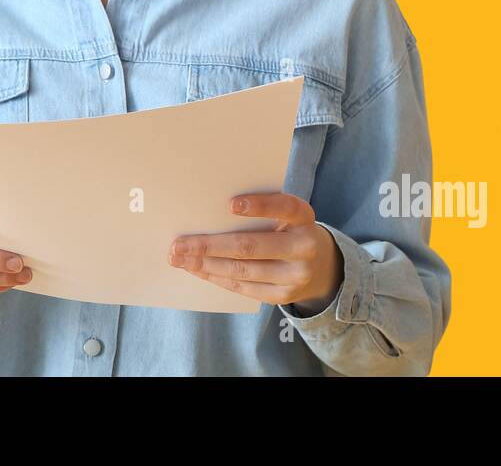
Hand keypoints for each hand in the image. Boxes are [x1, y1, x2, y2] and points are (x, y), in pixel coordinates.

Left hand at [168, 192, 341, 315]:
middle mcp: (303, 247)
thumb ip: (262, 209)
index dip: (259, 206)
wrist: (321, 266)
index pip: (284, 207)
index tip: (230, 204)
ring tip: (179, 258)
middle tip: (178, 244)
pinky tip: (197, 270)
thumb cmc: (290, 229)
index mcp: (304, 217)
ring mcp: (294, 276)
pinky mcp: (283, 296)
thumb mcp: (287, 214)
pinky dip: (216, 278)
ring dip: (205, 265)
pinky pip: (243, 287)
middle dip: (209, 245)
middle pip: (250, 246)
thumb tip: (209, 210)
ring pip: (241, 270)